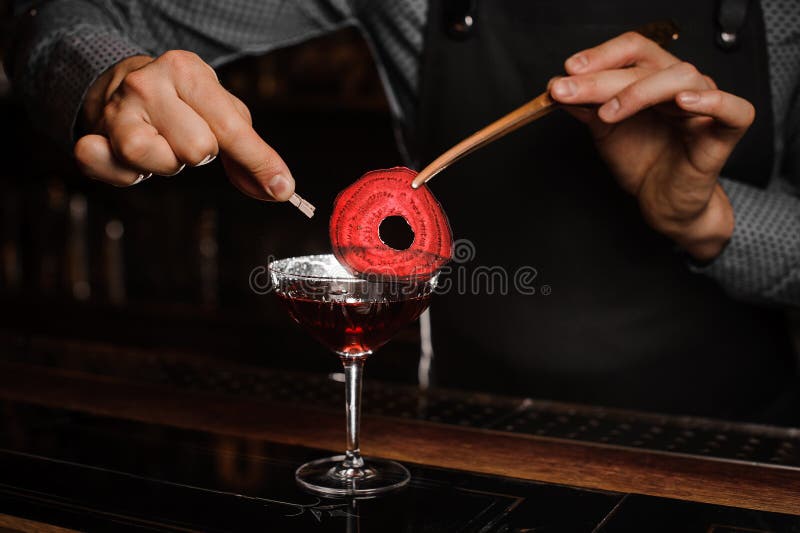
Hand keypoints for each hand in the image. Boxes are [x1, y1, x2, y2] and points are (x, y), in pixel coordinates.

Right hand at [75, 51, 294, 200]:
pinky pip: (121, 177)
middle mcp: (147, 84)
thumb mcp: (221, 112)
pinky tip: (131, 157)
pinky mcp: (92, 139)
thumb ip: (251, 152)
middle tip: (184, 135)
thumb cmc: (182, 103)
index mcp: (186, 71)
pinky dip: (130, 177)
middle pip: (199, 150)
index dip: (259, 161)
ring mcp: (117, 111)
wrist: (117, 85)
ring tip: (161, 143)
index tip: (282, 187)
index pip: (230, 127)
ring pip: (164, 165)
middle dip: (199, 153)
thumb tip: (279, 188)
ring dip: (169, 164)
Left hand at [548, 32, 753, 261]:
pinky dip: (711, 101)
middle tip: (566, 91)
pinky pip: (733, 109)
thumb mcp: (605, 132)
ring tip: (608, 113)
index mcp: (653, 78)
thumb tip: (557, 87)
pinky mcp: (724, 132)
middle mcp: (679, 84)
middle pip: (647, 64)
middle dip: (601, 78)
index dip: (600, 56)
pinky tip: (683, 101)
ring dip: (639, 91)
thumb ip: (586, 108)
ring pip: (681, 77)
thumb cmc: (642, 161)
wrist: (662, 201)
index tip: (567, 71)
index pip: (631, 50)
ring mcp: (704, 105)